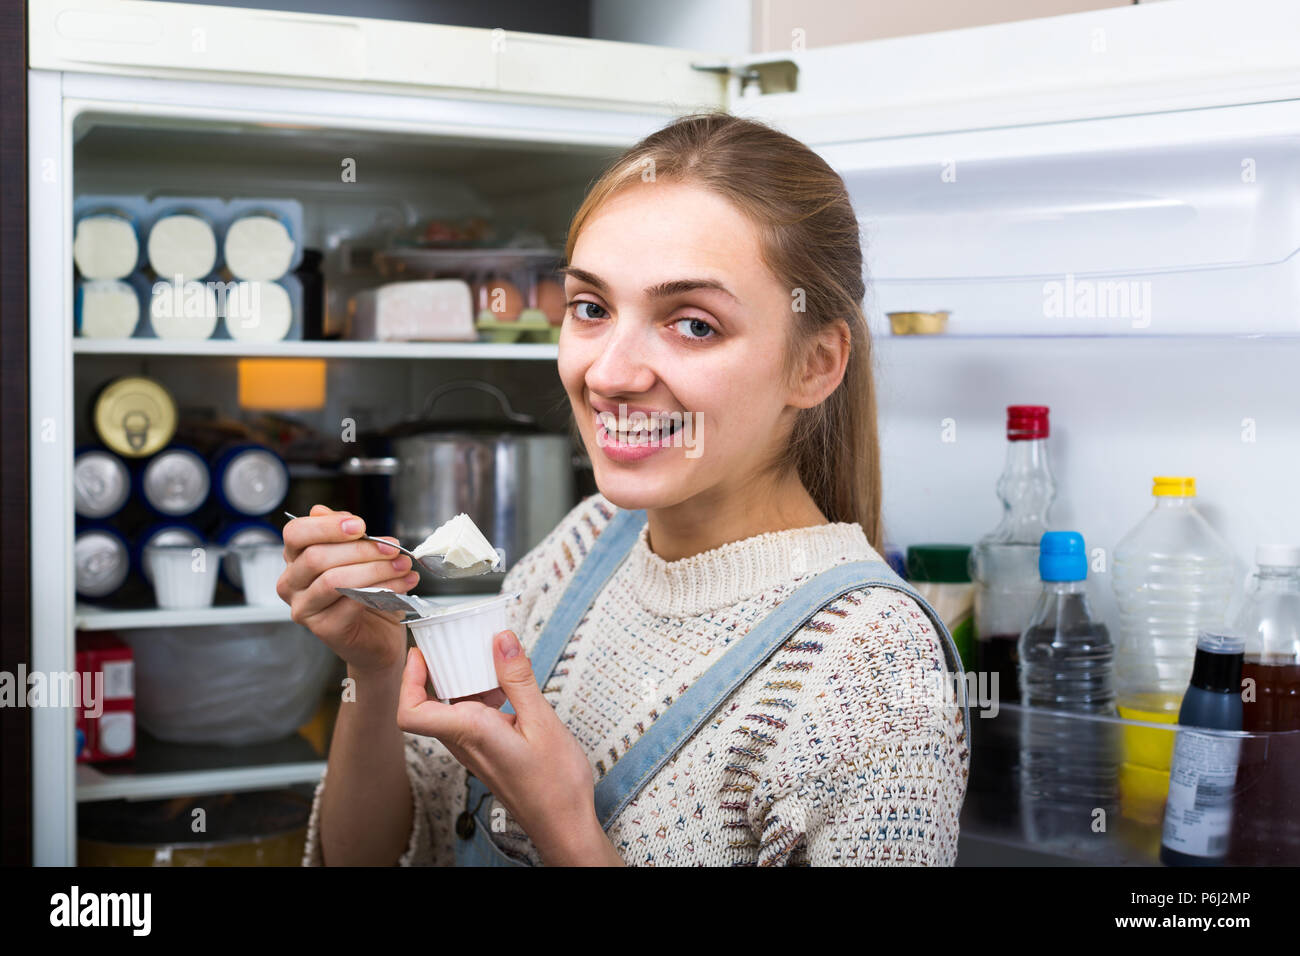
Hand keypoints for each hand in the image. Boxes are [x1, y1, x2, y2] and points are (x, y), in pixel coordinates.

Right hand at [278, 504, 419, 675]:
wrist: (378, 638)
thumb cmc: (366, 594)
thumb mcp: (358, 557)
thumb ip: (342, 534)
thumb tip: (322, 511)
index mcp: (295, 560)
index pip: (295, 533)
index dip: (327, 526)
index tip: (360, 525)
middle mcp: (291, 584)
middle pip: (317, 556)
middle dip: (362, 549)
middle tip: (393, 548)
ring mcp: (303, 609)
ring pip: (334, 580)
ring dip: (376, 569)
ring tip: (403, 566)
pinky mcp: (323, 629)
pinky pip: (351, 602)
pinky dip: (382, 590)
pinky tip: (402, 585)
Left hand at [396, 630, 623, 865]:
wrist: (564, 825)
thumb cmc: (555, 785)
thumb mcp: (543, 722)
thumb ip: (518, 679)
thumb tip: (502, 641)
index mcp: (471, 733)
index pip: (412, 713)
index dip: (407, 681)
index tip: (419, 654)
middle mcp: (465, 743)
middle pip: (428, 704)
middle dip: (435, 670)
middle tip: (451, 643)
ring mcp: (474, 750)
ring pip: (451, 710)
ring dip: (460, 682)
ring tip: (482, 657)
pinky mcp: (486, 752)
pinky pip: (471, 719)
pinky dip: (481, 696)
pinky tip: (506, 686)